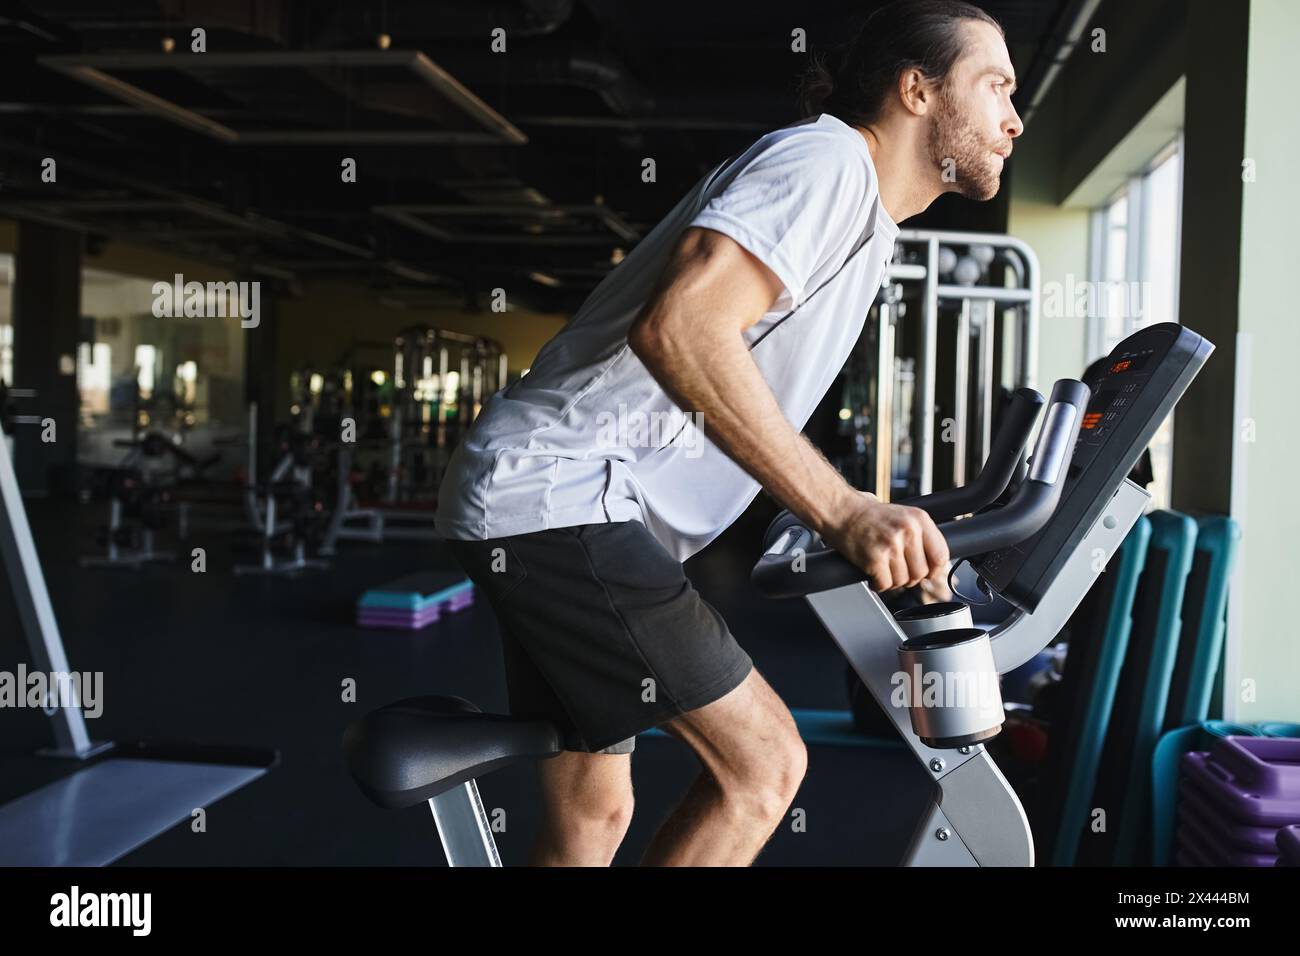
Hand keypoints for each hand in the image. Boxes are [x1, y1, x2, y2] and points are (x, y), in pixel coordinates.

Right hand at [819, 492, 949, 593]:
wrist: (841, 511)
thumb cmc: (869, 516)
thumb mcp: (903, 516)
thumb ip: (920, 537)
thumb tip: (935, 565)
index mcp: (919, 520)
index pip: (941, 555)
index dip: (933, 569)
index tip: (925, 573)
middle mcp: (908, 531)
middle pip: (921, 573)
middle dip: (909, 577)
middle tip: (896, 570)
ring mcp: (891, 545)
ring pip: (903, 581)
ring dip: (892, 581)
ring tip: (883, 570)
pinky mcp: (875, 558)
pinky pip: (884, 584)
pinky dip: (878, 585)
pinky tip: (873, 575)